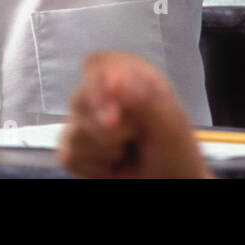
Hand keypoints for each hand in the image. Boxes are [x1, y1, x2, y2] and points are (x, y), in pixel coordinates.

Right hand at [57, 52, 210, 178]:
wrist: (170, 181)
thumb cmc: (175, 149)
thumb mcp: (170, 123)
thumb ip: (144, 99)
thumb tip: (114, 81)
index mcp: (129, 75)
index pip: (100, 64)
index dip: (99, 82)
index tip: (113, 105)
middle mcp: (103, 94)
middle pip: (79, 99)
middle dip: (109, 127)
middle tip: (135, 135)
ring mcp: (84, 121)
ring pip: (73, 132)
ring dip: (106, 150)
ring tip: (127, 152)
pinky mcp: (74, 149)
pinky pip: (68, 156)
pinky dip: (94, 168)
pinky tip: (111, 165)